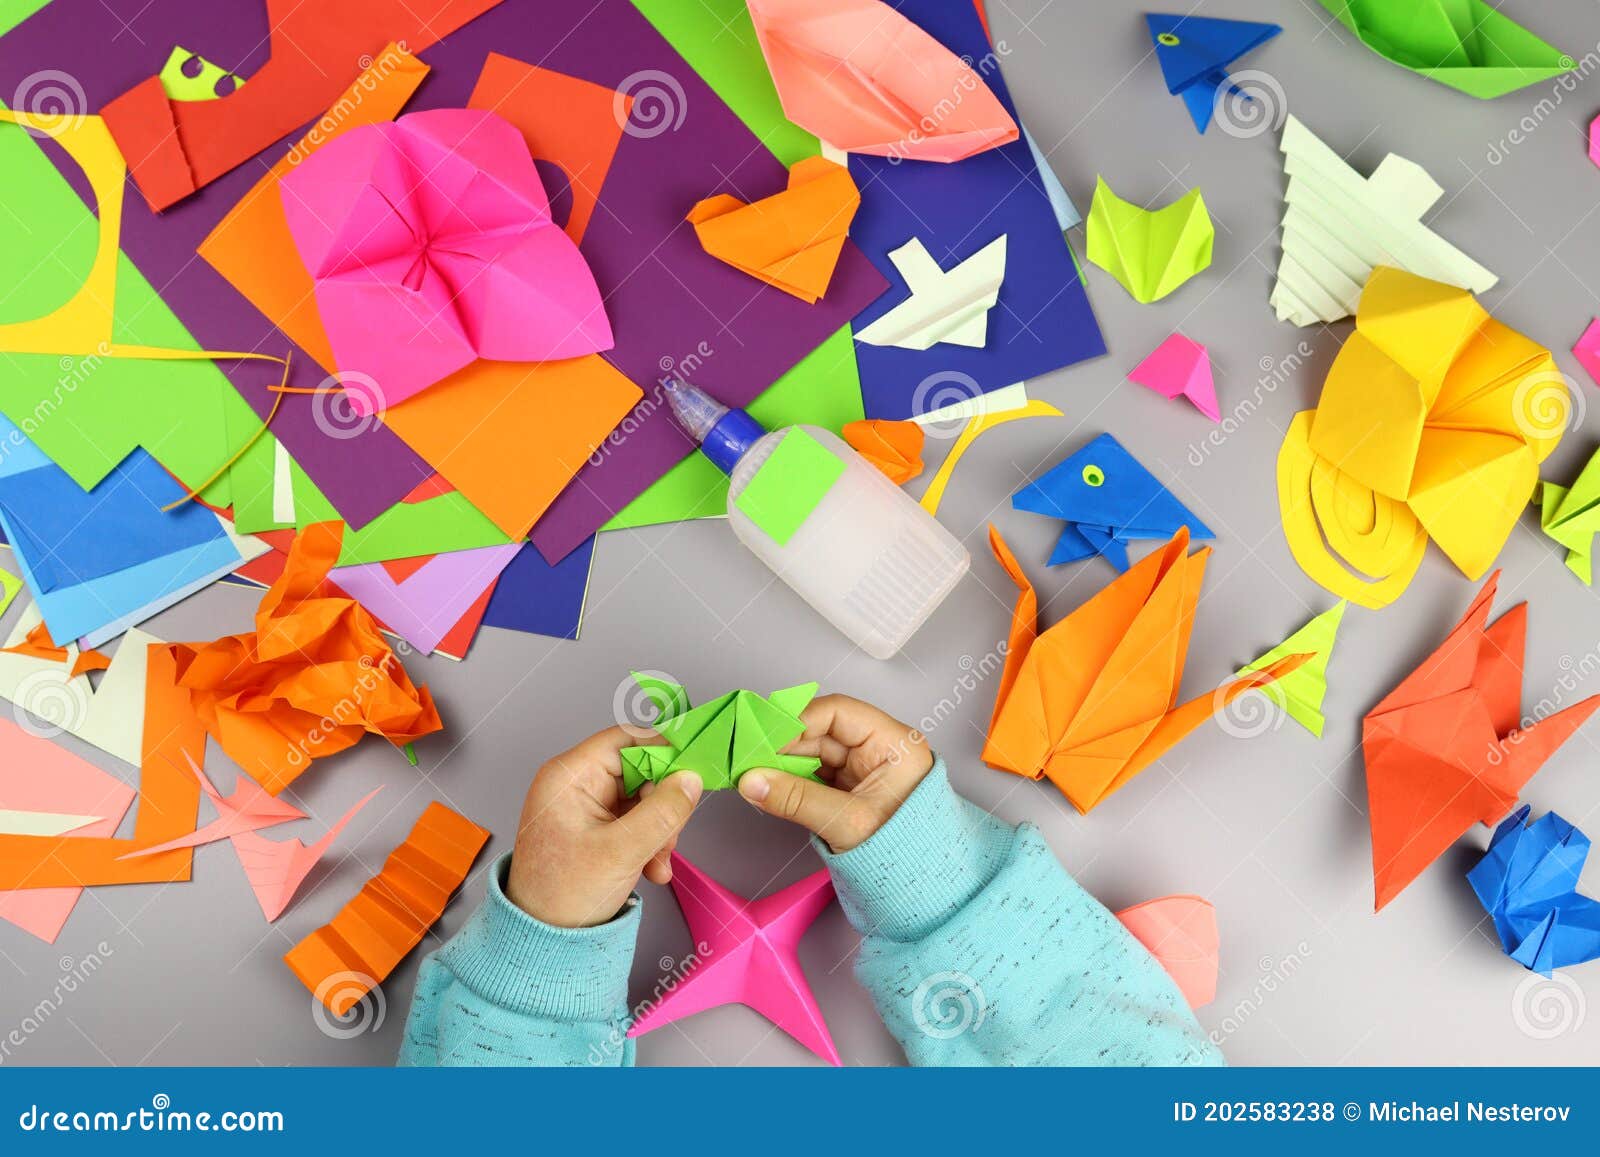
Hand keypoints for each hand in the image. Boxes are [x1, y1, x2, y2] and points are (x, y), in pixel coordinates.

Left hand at [506, 726, 701, 927]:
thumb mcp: (621, 852)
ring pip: (642, 798)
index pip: (627, 740)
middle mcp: (575, 784)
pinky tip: (652, 868)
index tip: (695, 770)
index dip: (665, 751)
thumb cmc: (561, 895)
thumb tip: (691, 779)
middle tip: (670, 836)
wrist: (541, 940)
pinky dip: (649, 842)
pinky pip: (634, 821)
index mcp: (569, 776)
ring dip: (659, 830)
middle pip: (640, 770)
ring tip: (658, 861)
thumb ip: (662, 813)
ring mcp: (585, 806)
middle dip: (663, 805)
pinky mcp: (594, 828)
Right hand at [737, 694, 932, 852]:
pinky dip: (791, 779)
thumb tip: (750, 781)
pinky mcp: (851, 789)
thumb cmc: (901, 853)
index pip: (838, 712)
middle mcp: (879, 749)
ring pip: (814, 753)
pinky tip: (769, 784)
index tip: (762, 736)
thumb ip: (796, 799)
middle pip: (822, 732)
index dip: (797, 721)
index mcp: (893, 744)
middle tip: (747, 757)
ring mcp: (864, 769)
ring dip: (783, 763)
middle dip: (783, 745)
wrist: (919, 891)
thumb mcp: (846, 822)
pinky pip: (815, 774)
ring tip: (752, 773)